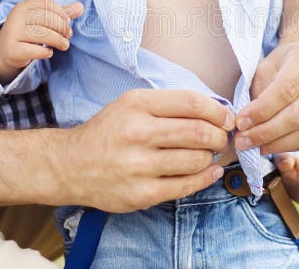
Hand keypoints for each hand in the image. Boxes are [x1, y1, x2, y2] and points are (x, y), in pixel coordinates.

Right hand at [0, 0, 83, 82]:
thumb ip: (62, 13)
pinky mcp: (12, 50)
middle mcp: (16, 17)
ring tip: (64, 45)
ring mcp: (12, 33)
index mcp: (24, 6)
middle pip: (46, 19)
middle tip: (68, 35)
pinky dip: (46, 52)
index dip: (61, 13)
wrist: (6, 49)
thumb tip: (81, 7)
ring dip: (58, 40)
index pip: (47, 4)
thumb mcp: (44, 19)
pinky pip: (35, 50)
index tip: (67, 21)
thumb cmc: (29, 30)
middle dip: (62, 27)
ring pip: (42, 34)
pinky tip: (49, 52)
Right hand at [61, 89, 235, 212]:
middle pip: (200, 132)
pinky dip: (206, 177)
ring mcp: (139, 166)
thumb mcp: (132, 103)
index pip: (193, 103)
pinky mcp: (142, 194)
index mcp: (137, 105)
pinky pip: (187, 186)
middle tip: (221, 138)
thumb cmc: (109, 131)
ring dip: (211, 157)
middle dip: (220, 136)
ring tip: (209, 154)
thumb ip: (170, 105)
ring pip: (197, 160)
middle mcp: (138, 133)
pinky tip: (210, 171)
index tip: (227, 118)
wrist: (71, 165)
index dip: (218, 111)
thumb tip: (217, 113)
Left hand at [235, 41, 298, 153]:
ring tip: (255, 146)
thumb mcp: (267, 67)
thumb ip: (258, 92)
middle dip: (266, 132)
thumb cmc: (285, 65)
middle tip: (243, 141)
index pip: (286, 89)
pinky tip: (272, 146)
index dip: (261, 110)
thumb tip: (245, 124)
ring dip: (277, 144)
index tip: (240, 123)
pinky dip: (291, 146)